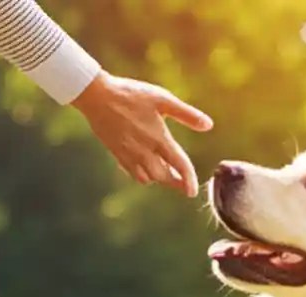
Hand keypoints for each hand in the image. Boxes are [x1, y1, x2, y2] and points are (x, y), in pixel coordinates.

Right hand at [71, 71, 212, 196]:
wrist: (96, 96)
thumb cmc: (131, 94)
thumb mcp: (162, 99)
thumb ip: (186, 114)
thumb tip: (209, 125)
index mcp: (159, 138)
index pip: (179, 165)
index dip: (189, 180)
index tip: (193, 192)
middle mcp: (144, 151)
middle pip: (163, 177)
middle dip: (176, 182)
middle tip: (184, 183)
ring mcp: (129, 154)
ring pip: (148, 178)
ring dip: (160, 179)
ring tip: (168, 173)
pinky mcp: (117, 154)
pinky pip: (133, 173)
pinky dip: (143, 175)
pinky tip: (148, 166)